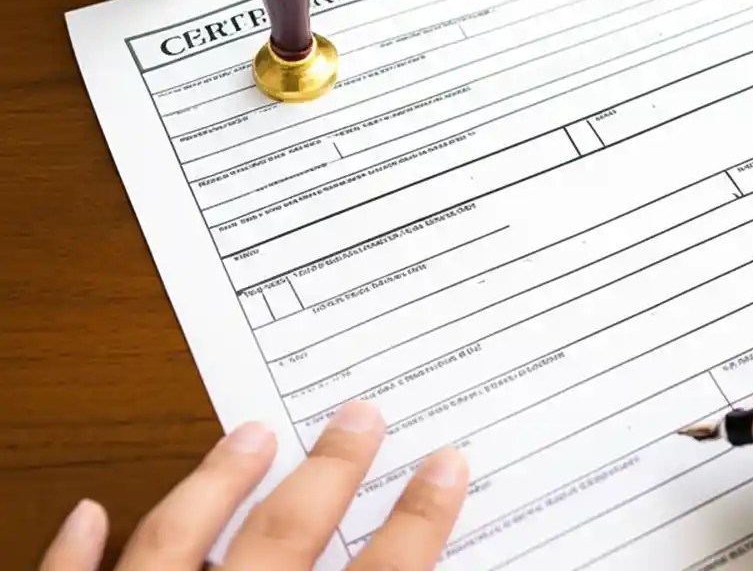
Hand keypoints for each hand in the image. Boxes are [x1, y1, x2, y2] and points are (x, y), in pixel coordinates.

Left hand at [39, 402, 468, 569]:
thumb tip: (456, 568)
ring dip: (215, 483)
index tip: (448, 464)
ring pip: (176, 543)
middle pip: (286, 540)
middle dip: (330, 473)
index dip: (420, 519)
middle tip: (360, 416)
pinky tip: (87, 509)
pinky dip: (77, 551)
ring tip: (248, 432)